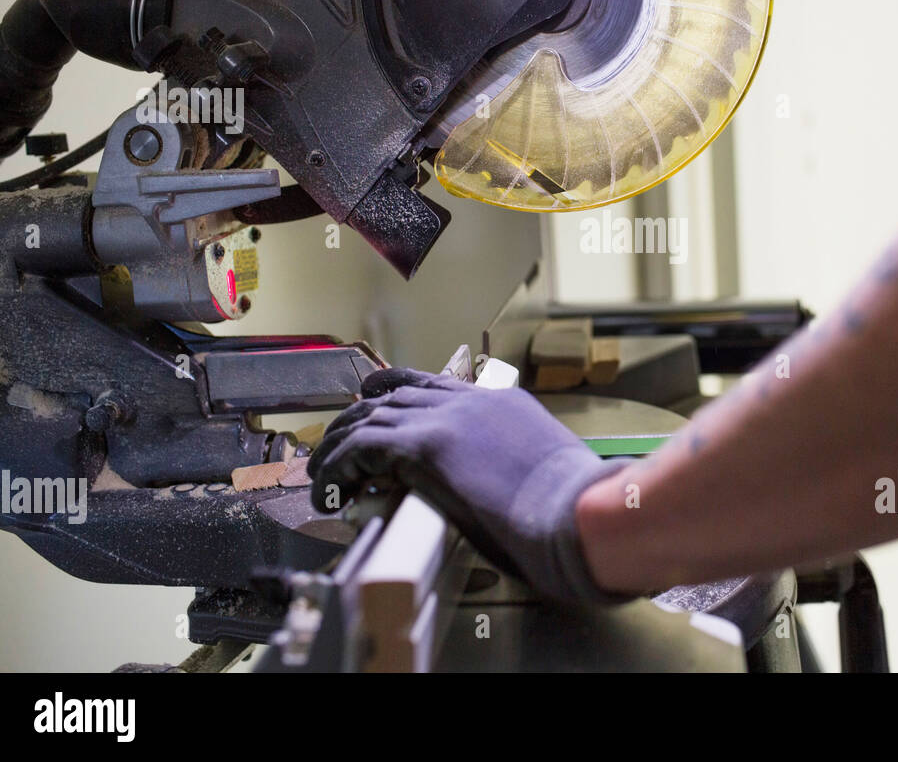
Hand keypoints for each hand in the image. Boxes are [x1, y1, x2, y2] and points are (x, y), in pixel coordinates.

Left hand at [308, 368, 631, 601]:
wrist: (575, 512)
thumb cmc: (572, 508)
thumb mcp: (545, 470)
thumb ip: (517, 465)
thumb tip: (508, 489)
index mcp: (502, 403)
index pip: (439, 386)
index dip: (402, 396)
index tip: (382, 407)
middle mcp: (471, 401)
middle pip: (397, 390)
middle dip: (362, 411)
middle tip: (340, 434)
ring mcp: (447, 418)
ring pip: (370, 414)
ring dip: (340, 442)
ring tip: (321, 470)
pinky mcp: (424, 446)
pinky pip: (361, 447)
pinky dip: (337, 466)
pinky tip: (328, 486)